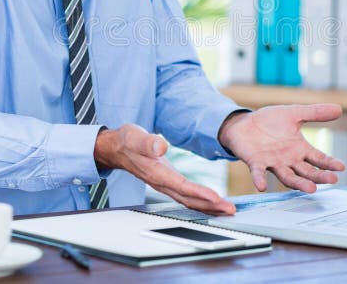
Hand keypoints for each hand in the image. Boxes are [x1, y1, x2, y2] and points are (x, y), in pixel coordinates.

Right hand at [94, 124, 235, 214]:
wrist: (117, 148)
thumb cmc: (127, 141)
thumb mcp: (135, 137)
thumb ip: (148, 142)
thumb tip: (161, 146)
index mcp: (156, 173)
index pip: (181, 186)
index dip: (199, 193)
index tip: (216, 198)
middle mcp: (162, 183)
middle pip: (188, 199)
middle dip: (210, 206)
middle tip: (230, 209)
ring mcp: (165, 185)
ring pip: (189, 201)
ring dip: (208, 207)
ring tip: (227, 210)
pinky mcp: (168, 183)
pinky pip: (187, 196)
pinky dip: (201, 202)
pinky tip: (212, 203)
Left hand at [218, 104, 345, 192]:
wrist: (244, 123)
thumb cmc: (270, 121)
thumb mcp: (294, 113)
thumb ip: (315, 113)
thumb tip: (339, 109)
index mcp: (299, 149)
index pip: (318, 158)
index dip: (329, 163)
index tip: (341, 167)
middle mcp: (288, 160)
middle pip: (307, 172)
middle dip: (319, 176)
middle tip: (332, 180)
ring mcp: (272, 163)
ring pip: (288, 177)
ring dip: (299, 183)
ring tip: (311, 189)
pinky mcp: (255, 162)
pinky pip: (258, 173)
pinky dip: (260, 179)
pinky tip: (262, 187)